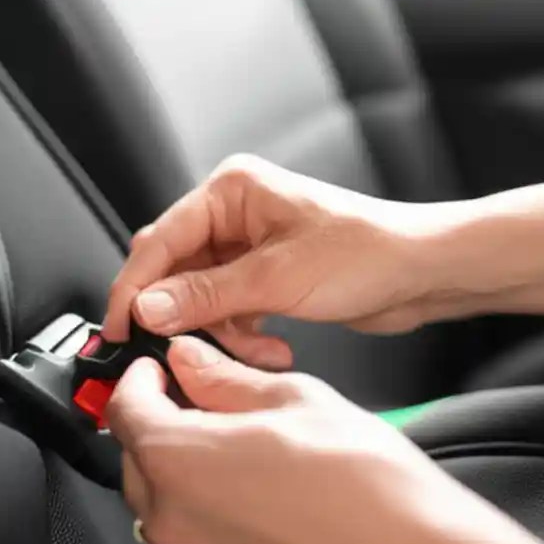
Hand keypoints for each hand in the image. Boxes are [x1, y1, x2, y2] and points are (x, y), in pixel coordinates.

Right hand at [102, 154, 463, 367]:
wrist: (424, 274)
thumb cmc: (369, 253)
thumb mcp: (276, 278)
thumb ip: (204, 296)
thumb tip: (147, 309)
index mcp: (232, 191)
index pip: (159, 241)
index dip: (134, 289)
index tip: (120, 330)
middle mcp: (236, 213)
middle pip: (176, 271)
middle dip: (182, 316)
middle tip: (177, 351)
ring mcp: (250, 246)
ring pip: (201, 298)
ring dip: (220, 331)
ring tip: (252, 349)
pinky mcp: (266, 275)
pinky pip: (229, 310)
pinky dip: (241, 334)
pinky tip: (270, 346)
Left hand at [106, 336, 525, 543]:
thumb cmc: (369, 488)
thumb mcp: (294, 399)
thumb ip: (225, 379)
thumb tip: (190, 361)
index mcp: (180, 463)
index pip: (124, 409)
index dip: (139, 379)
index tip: (159, 369)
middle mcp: (174, 522)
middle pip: (136, 460)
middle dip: (160, 425)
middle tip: (202, 402)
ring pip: (162, 507)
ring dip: (182, 474)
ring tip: (240, 452)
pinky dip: (207, 517)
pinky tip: (258, 499)